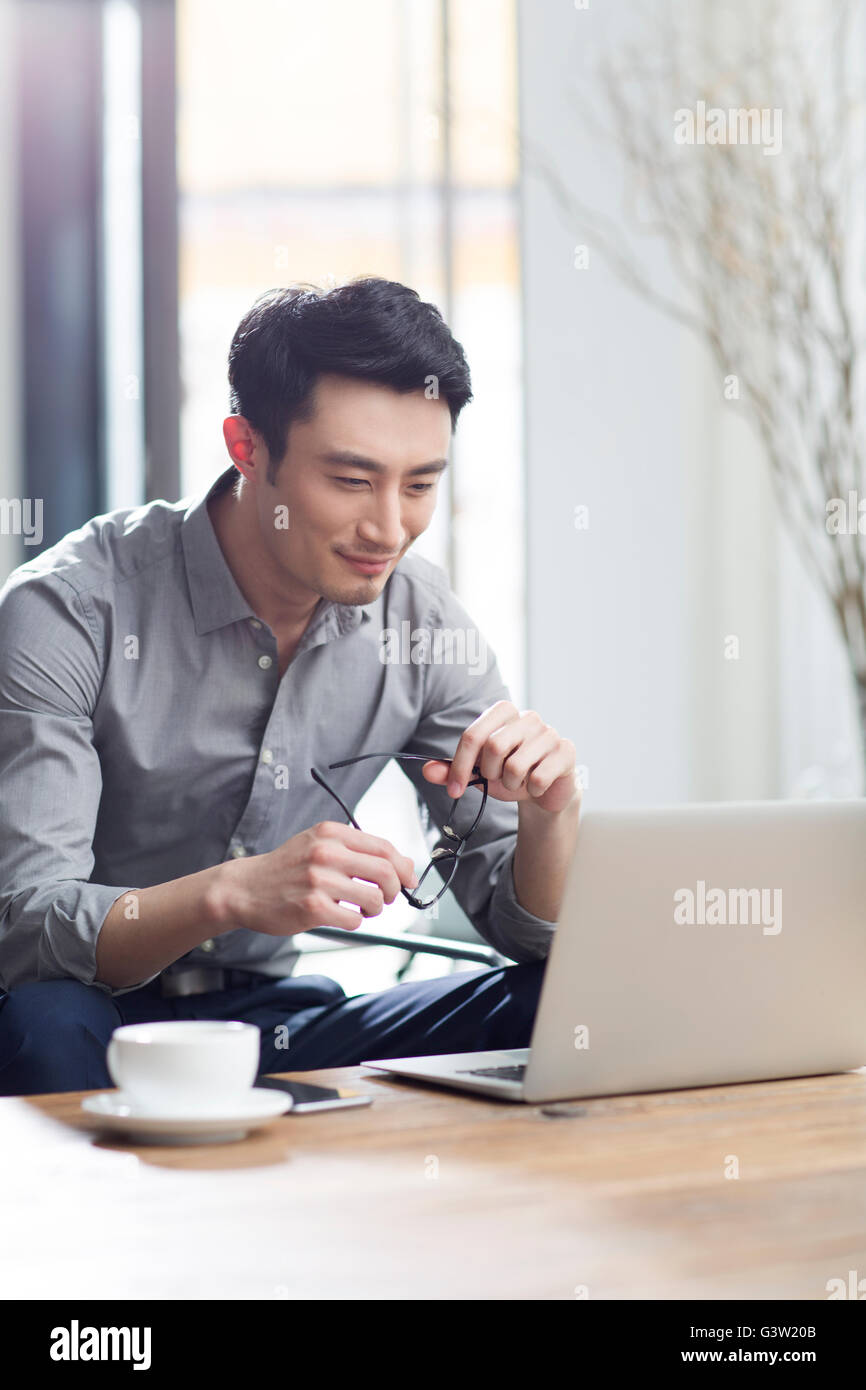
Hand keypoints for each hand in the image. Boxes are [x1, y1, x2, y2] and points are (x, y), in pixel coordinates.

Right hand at [213, 822, 419, 936]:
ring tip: (361, 908)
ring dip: (375, 909)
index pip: (384, 848)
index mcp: (331, 833)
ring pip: (374, 899)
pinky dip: (355, 921)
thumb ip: (359, 850)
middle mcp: (326, 853)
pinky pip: (354, 919)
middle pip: (385, 872)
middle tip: (387, 898)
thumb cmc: (288, 868)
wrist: (245, 888)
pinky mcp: (312, 907)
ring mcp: (319, 880)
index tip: (408, 879)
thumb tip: (405, 865)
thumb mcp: (319, 845)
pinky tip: (340, 916)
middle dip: (394, 890)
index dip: (403, 866)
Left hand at [420, 701, 579, 814]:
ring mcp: (550, 733)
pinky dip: (532, 790)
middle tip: (497, 780)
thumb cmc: (509, 775)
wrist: (545, 790)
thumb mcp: (478, 774)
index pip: (473, 735)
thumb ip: (451, 770)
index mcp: (503, 713)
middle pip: (494, 747)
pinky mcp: (566, 751)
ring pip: (516, 766)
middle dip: (490, 774)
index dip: (460, 765)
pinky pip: (538, 778)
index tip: (454, 790)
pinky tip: (537, 786)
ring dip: (511, 785)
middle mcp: (528, 717)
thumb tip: (427, 770)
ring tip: (519, 781)